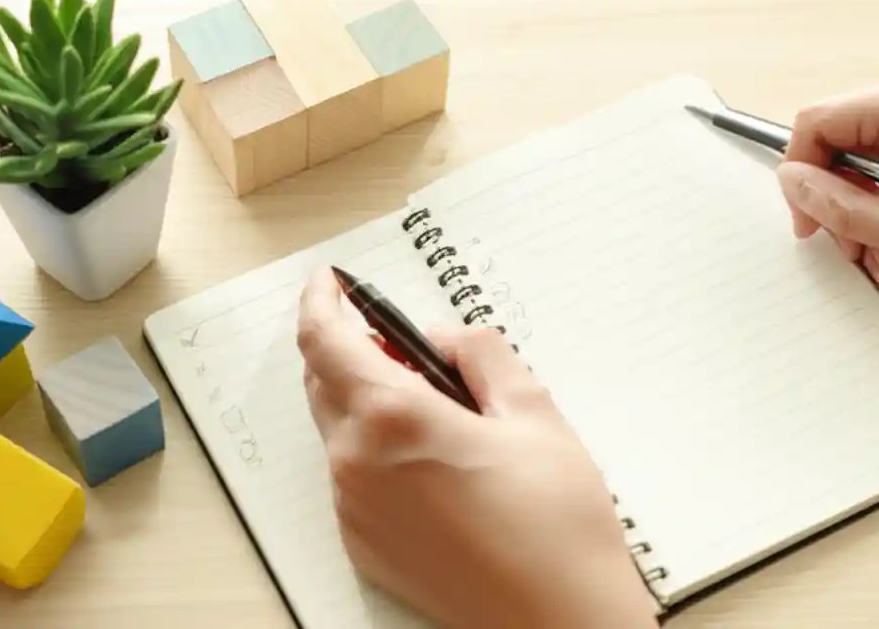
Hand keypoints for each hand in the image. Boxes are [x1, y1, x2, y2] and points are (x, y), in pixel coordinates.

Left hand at [297, 267, 658, 628]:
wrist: (558, 620)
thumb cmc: (557, 525)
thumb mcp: (533, 412)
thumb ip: (479, 353)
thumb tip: (443, 339)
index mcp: (394, 418)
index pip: (324, 341)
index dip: (320, 302)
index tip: (328, 283)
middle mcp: (357, 463)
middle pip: (324, 383)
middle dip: (350, 350)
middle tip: (404, 345)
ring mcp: (354, 510)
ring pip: (340, 431)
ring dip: (368, 403)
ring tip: (438, 413)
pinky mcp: (363, 546)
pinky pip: (352, 478)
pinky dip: (376, 452)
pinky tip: (434, 465)